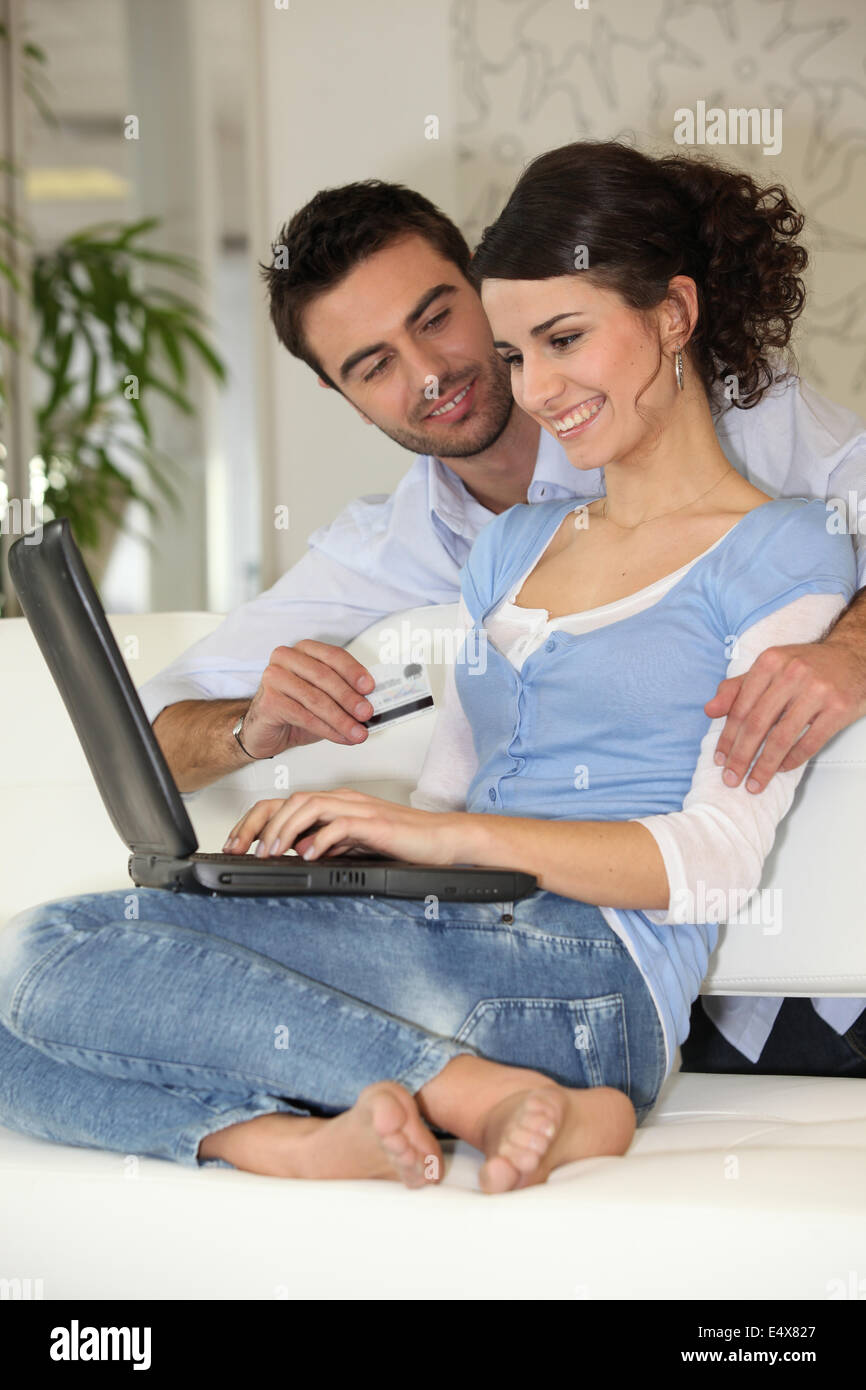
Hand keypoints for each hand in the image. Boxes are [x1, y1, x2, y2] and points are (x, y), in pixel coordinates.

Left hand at [223, 788, 465, 863]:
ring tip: (271, 852)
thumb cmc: (404, 842)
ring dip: (284, 829)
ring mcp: (359, 808)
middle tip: (241, 849)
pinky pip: (341, 824)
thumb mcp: (355, 845)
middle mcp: (343, 800)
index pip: (285, 803)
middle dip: (259, 824)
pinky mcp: (376, 822)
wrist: (443, 840)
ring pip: (309, 805)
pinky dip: (321, 838)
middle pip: (290, 799)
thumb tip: (299, 852)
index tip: (237, 845)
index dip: (256, 822)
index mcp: (336, 804)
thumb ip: (328, 844)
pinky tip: (309, 855)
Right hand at [238, 641, 375, 757]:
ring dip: (341, 719)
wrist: (264, 729)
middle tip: (366, 713)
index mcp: (304, 650)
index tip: (370, 687)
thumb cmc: (295, 709)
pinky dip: (327, 729)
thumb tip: (371, 702)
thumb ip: (345, 695)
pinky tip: (340, 736)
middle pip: (325, 676)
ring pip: (316, 699)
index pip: (333, 655)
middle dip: (350, 698)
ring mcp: (274, 678)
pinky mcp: (269, 700)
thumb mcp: (324, 697)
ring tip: (357, 732)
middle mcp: (286, 658)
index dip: (354, 671)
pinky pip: (304, 716)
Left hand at [706, 639, 865, 792]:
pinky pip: (810, 741)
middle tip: (731, 778)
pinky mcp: (838, 707)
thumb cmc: (806, 666)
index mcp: (770, 662)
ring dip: (765, 766)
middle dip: (741, 756)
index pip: (741, 707)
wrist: (853, 656)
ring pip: (782, 737)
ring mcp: (818, 690)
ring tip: (754, 783)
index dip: (727, 737)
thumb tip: (710, 710)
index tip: (719, 759)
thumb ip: (737, 688)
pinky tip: (782, 769)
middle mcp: (792, 673)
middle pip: (757, 724)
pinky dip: (793, 759)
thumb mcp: (769, 668)